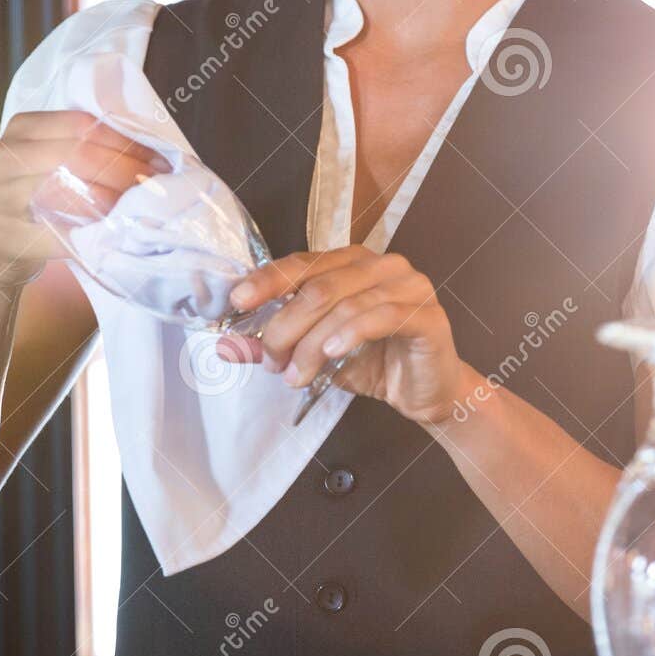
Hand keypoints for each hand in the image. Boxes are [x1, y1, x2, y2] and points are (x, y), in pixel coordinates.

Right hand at [0, 111, 169, 289]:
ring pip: (69, 190)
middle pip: (78, 154)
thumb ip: (82, 147)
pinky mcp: (3, 236)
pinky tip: (113, 233)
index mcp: (21, 129)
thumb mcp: (46, 161)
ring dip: (113, 200)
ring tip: (139, 206)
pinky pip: (59, 232)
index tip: (157, 158)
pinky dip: (90, 233)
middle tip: (156, 184)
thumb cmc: (32, 200)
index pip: (81, 124)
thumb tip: (148, 150)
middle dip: (125, 170)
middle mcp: (3, 157)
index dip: (125, 141)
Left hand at [217, 246, 462, 425]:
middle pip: (320, 287)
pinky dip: (350, 334)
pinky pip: (382, 317)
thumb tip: (228, 346)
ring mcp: (408, 286)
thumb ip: (278, 344)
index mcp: (352, 263)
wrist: (425, 392)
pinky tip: (331, 354)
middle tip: (271, 362)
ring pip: (345, 306)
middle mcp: (381, 265)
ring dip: (312, 345)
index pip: (302, 263)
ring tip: (295, 375)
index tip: (238, 302)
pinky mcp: (426, 314)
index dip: (268, 281)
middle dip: (286, 327)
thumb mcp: (317, 353)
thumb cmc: (373, 363)